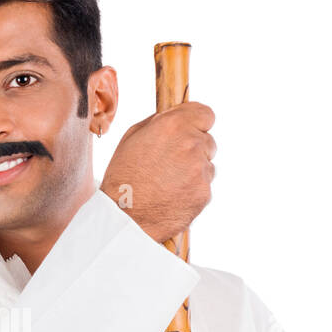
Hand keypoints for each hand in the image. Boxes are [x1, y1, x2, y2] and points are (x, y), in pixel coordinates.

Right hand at [99, 101, 216, 243]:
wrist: (124, 217)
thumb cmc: (123, 176)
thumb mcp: (132, 138)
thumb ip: (160, 122)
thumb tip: (177, 116)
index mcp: (173, 125)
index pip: (206, 114)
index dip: (197, 123)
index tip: (190, 131)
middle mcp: (191, 144)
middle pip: (208, 141)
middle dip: (194, 149)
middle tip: (170, 164)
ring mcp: (200, 170)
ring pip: (207, 165)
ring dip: (194, 171)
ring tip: (168, 183)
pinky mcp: (204, 193)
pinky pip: (204, 186)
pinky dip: (192, 191)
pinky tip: (172, 196)